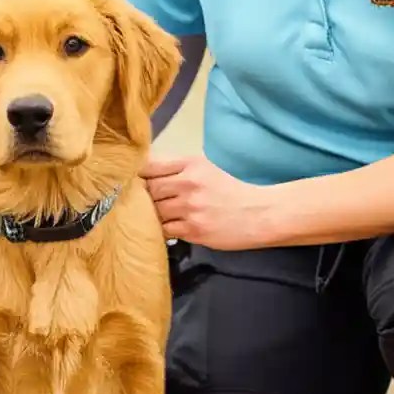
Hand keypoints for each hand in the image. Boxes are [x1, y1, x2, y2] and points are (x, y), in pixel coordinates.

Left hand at [142, 155, 270, 250]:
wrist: (258, 214)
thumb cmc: (230, 190)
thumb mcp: (206, 169)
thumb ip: (178, 169)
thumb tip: (144, 174)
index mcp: (191, 164)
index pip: (150, 166)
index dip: (139, 175)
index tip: (136, 181)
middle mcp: (188, 183)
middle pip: (149, 189)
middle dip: (146, 197)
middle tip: (148, 202)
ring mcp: (190, 208)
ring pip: (154, 211)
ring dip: (154, 214)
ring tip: (162, 215)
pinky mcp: (193, 229)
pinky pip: (164, 229)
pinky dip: (163, 229)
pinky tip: (171, 227)